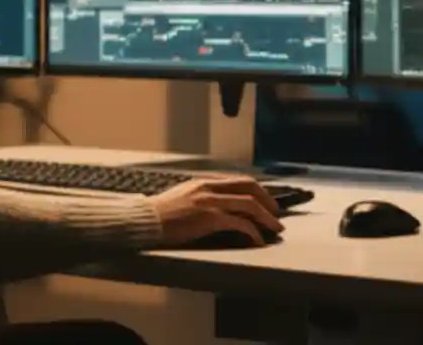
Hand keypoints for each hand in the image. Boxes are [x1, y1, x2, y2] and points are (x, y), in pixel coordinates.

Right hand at [148, 177, 282, 246]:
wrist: (146, 220)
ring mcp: (210, 202)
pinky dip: (253, 232)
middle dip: (268, 200)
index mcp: (205, 181)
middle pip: (249, 187)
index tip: (267, 201)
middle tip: (276, 214)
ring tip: (275, 229)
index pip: (240, 180)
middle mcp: (210, 187)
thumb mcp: (184, 195)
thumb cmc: (161, 213)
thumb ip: (202, 195)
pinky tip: (257, 240)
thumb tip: (220, 204)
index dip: (258, 190)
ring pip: (249, 205)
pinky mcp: (209, 218)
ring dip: (266, 218)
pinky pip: (240, 224)